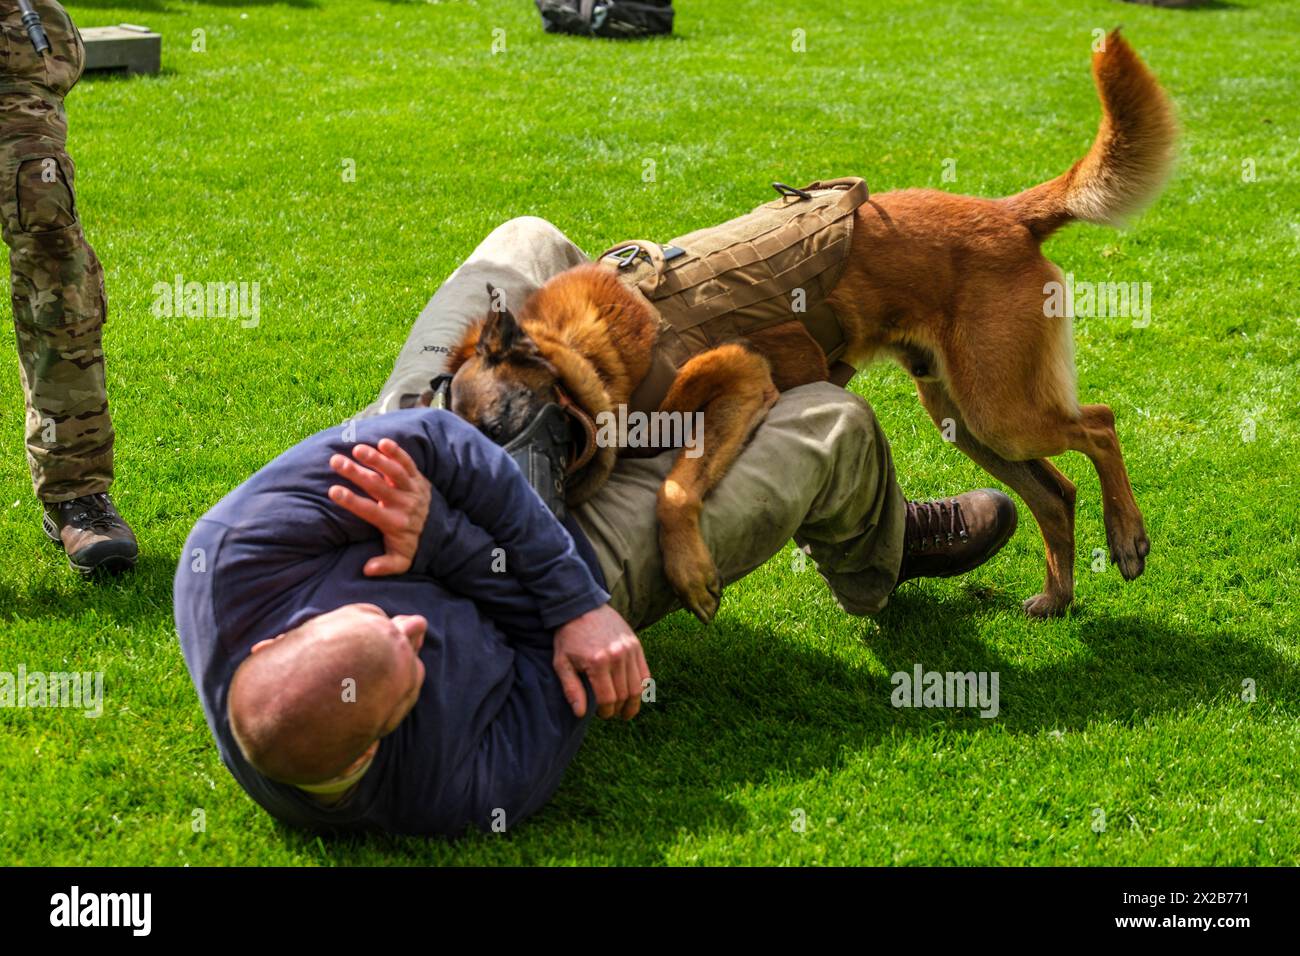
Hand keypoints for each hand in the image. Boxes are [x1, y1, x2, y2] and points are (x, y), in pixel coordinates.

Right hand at [328, 438, 430, 576]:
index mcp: (394, 522)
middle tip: (335, 461)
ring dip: (376, 459)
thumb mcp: (402, 561)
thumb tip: (367, 569)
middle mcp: (402, 504)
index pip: (369, 510)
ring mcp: (412, 489)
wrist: (444, 533)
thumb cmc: (413, 545)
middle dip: (356, 473)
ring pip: (394, 472)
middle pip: (377, 486)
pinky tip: (383, 442)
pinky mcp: (419, 479)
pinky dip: (398, 453)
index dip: (351, 500)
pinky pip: (409, 464)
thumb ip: (385, 565)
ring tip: (357, 448)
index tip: (333, 491)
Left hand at [553, 604, 649, 720]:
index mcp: (597, 663)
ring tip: (626, 711)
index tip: (602, 714)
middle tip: (612, 713)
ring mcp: (629, 650)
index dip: (606, 712)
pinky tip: (635, 696)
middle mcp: (617, 656)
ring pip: (638, 687)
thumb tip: (580, 714)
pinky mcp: (636, 645)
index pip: (608, 699)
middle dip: (618, 709)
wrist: (582, 607)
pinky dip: (643, 688)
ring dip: (633, 703)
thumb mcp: (562, 663)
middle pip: (624, 695)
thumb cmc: (569, 637)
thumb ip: (571, 689)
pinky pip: (645, 673)